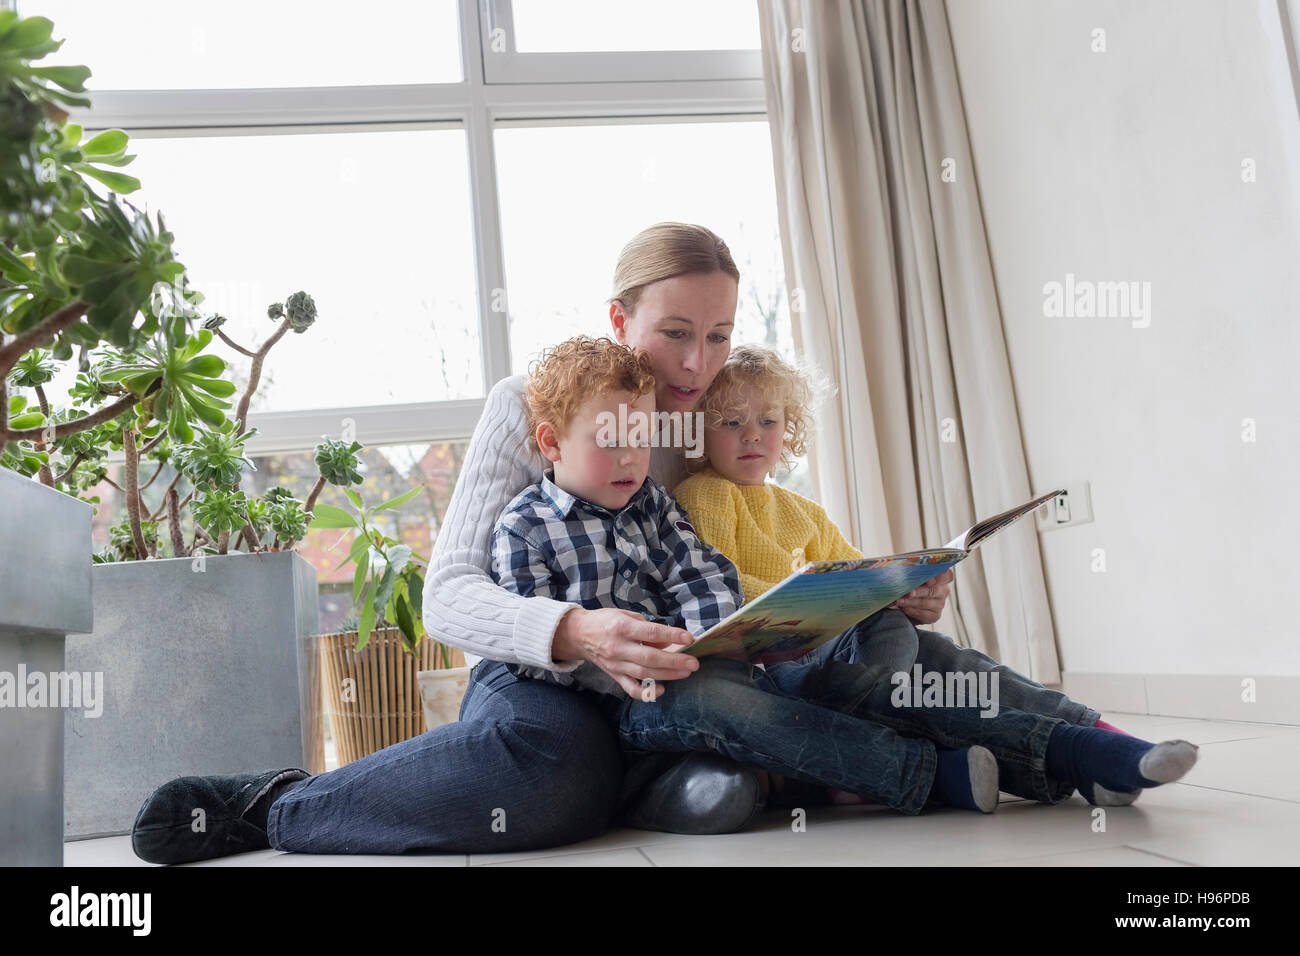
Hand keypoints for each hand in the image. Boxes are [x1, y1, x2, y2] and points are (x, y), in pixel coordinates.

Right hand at [551, 606, 699, 699]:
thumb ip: (648, 628)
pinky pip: (631, 688)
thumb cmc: (605, 621)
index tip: (690, 638)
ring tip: (686, 673)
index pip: (652, 633)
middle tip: (694, 663)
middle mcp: (619, 647)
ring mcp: (616, 664)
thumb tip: (669, 642)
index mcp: (622, 627)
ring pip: (644, 674)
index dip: (672, 635)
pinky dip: (647, 693)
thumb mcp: (627, 615)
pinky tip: (662, 690)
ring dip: (668, 675)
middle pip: (650, 658)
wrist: (579, 634)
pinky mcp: (614, 675)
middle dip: (675, 661)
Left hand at [887, 567, 953, 625]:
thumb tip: (907, 568)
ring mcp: (940, 604)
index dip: (940, 576)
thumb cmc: (910, 585)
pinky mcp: (934, 616)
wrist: (906, 604)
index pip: (947, 575)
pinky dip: (911, 610)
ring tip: (899, 601)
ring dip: (910, 602)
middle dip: (919, 592)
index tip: (929, 578)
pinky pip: (922, 613)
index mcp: (940, 577)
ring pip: (925, 603)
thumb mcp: (910, 575)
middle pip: (933, 590)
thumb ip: (911, 571)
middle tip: (908, 593)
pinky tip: (903, 608)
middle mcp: (943, 591)